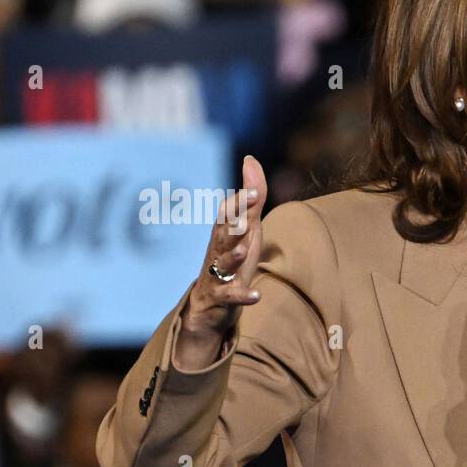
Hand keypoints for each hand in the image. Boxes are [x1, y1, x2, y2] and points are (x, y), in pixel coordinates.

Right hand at [175, 157, 266, 370]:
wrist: (210, 306)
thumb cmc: (232, 259)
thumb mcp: (246, 229)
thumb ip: (251, 199)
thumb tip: (250, 160)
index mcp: (224, 234)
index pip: (228, 215)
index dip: (239, 204)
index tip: (254, 192)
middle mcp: (218, 251)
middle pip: (223, 236)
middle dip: (232, 226)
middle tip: (243, 218)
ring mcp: (218, 275)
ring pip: (223, 264)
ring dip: (233, 257)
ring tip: (243, 250)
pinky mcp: (222, 298)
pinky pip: (231, 296)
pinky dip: (242, 295)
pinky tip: (256, 295)